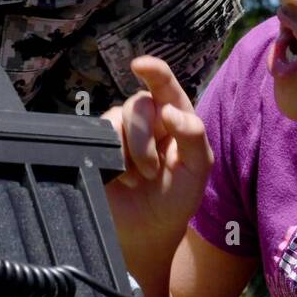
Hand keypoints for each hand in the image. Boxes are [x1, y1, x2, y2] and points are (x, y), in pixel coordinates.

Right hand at [100, 56, 213, 286]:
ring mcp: (120, 132)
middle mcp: (146, 119)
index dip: (153, 70)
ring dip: (130, 153)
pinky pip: (98, 137)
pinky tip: (121, 179)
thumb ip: (193, 135)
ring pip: (115, 120)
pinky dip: (113, 160)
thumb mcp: (199, 168)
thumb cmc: (178, 196)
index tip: (141, 66)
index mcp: (173, 116)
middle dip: (144, 139)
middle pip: (136, 104)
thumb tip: (170, 111)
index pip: (164, 84)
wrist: (148, 231)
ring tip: (138, 180)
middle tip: (153, 172)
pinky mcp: (98, 147)